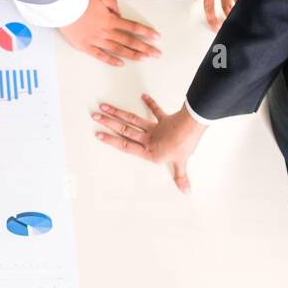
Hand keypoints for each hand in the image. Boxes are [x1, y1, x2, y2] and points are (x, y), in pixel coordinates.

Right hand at [59, 0, 161, 65]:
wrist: (63, 7)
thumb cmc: (79, 1)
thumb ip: (113, 6)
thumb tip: (119, 15)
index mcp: (110, 19)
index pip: (133, 27)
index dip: (146, 32)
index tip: (157, 37)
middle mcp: (106, 31)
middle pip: (129, 41)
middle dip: (145, 48)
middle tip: (157, 54)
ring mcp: (96, 40)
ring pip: (118, 49)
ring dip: (132, 55)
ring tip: (144, 59)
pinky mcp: (85, 46)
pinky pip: (100, 55)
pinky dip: (111, 60)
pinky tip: (121, 64)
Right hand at [92, 95, 206, 192]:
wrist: (191, 127)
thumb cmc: (184, 145)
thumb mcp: (181, 163)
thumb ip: (181, 176)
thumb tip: (186, 190)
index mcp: (149, 151)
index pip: (125, 145)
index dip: (111, 140)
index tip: (99, 134)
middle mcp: (148, 138)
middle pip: (124, 129)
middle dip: (108, 122)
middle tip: (95, 116)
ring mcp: (154, 128)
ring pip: (132, 119)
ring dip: (118, 112)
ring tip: (105, 106)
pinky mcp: (163, 119)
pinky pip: (155, 110)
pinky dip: (150, 103)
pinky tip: (143, 96)